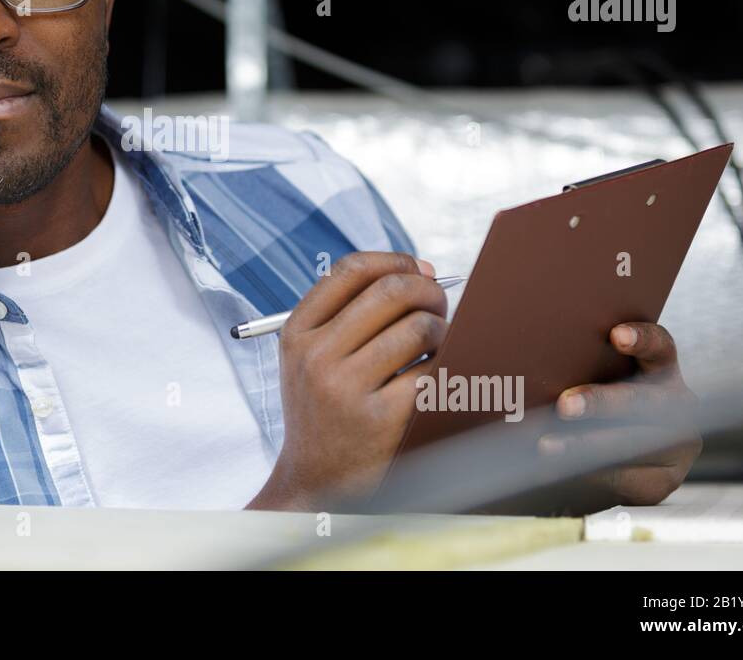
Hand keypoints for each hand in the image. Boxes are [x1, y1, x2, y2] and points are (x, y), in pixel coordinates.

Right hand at [246, 251, 446, 511]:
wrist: (314, 482)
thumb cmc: (324, 409)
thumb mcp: (311, 357)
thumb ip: (349, 312)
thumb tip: (420, 269)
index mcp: (297, 332)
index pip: (351, 270)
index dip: (394, 261)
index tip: (418, 269)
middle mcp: (316, 356)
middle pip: (390, 291)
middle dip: (428, 291)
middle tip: (439, 305)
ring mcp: (346, 388)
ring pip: (418, 329)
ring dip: (442, 330)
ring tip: (438, 345)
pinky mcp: (380, 419)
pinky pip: (431, 373)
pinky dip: (444, 368)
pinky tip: (436, 377)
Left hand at [543, 322, 701, 507]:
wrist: (619, 462)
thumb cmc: (601, 408)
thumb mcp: (601, 382)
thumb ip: (583, 368)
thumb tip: (529, 360)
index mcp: (661, 370)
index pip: (660, 347)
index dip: (642, 339)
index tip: (615, 335)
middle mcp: (676, 404)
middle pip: (642, 398)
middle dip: (602, 401)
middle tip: (564, 404)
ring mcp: (677, 444)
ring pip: (632, 442)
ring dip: (586, 443)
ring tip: (548, 444)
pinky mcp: (664, 481)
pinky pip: (624, 476)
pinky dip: (588, 472)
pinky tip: (558, 468)